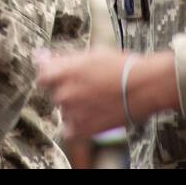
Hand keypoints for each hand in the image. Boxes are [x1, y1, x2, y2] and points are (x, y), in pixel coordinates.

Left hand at [36, 47, 178, 138]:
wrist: (144, 86)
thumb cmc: (122, 66)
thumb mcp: (91, 54)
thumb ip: (66, 59)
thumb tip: (47, 58)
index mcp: (63, 72)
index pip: (41, 76)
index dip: (50, 75)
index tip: (57, 75)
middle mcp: (64, 93)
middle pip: (55, 94)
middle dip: (68, 91)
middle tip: (88, 88)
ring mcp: (72, 112)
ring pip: (65, 111)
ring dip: (75, 108)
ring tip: (96, 101)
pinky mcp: (83, 129)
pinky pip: (70, 130)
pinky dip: (78, 126)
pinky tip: (91, 117)